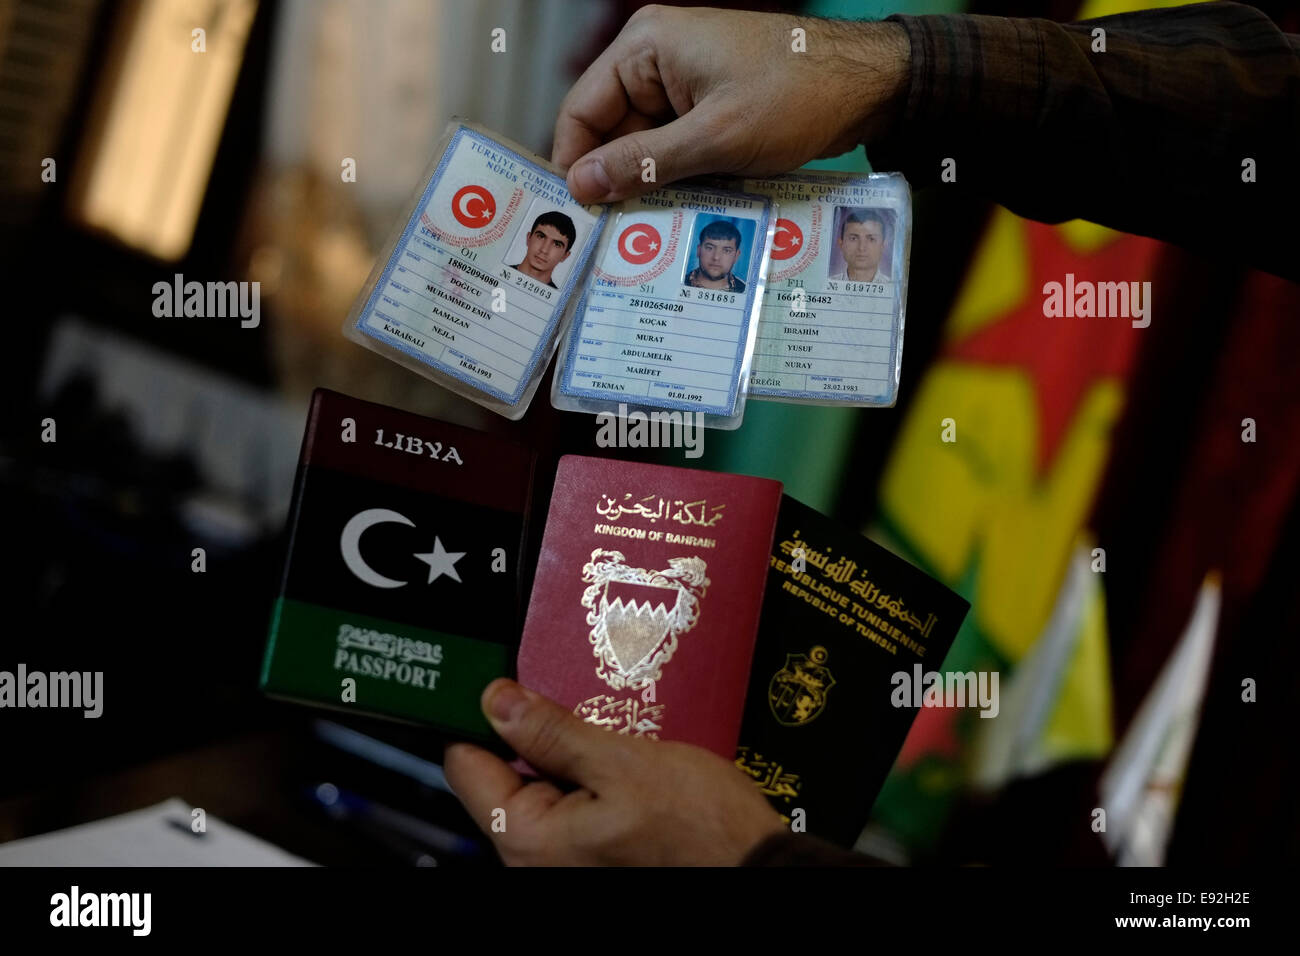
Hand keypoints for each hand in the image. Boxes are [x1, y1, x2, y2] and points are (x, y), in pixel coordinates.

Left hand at [444, 678, 787, 864]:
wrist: (755, 869)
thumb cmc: (702, 833)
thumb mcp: (623, 763)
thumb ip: (552, 732)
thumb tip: (498, 701)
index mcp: (529, 838)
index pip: (466, 764)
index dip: (481, 715)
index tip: (504, 681)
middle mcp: (536, 859)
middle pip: (505, 773)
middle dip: (537, 731)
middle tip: (577, 701)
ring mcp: (564, 861)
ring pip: (542, 783)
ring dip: (570, 749)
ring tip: (610, 727)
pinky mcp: (591, 855)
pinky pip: (572, 801)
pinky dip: (591, 772)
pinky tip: (623, 753)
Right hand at [553, 4, 910, 202]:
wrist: (867, 85)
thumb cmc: (796, 96)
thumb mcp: (714, 138)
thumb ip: (644, 163)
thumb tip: (583, 184)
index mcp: (646, 47)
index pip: (581, 109)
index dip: (575, 163)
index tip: (578, 213)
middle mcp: (656, 58)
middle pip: (610, 131)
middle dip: (616, 180)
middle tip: (614, 236)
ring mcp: (683, 82)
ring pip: (644, 146)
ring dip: (649, 185)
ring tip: (649, 230)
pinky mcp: (708, 104)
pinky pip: (675, 146)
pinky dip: (677, 177)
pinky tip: (680, 210)